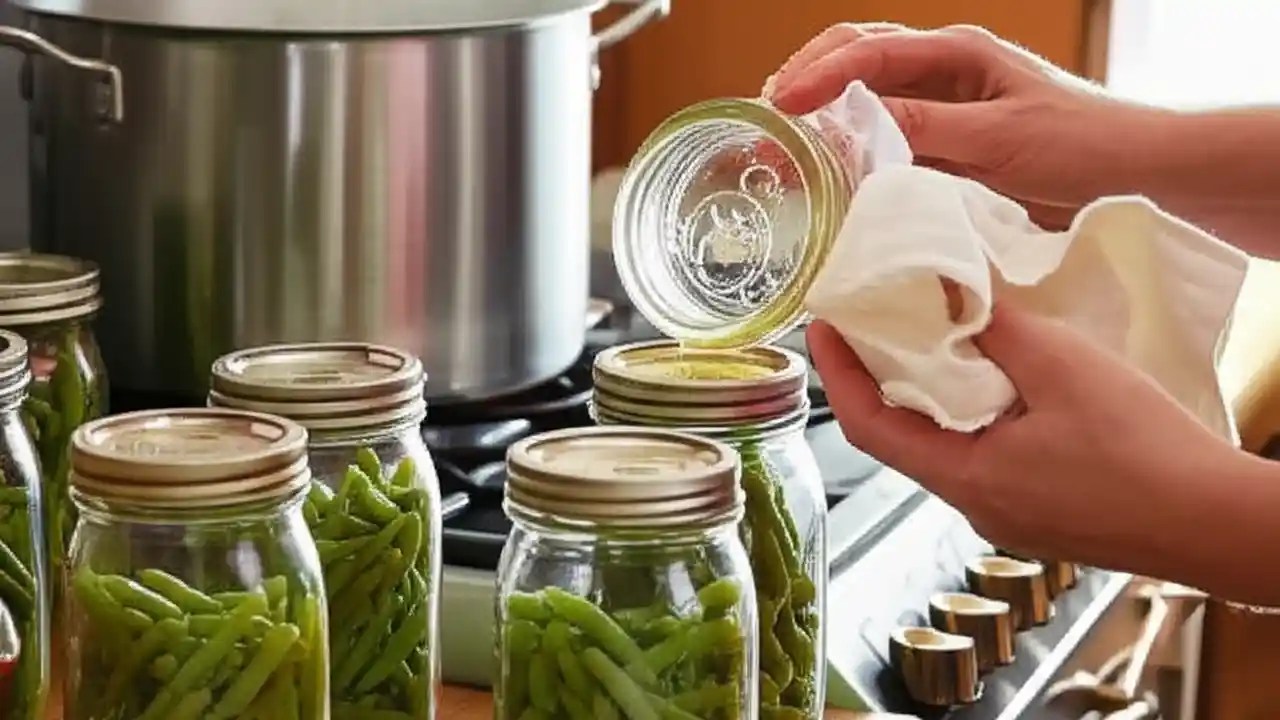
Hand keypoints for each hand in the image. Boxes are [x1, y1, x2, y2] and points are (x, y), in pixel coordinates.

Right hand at [766, 24, 1170, 228]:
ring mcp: (946, 106)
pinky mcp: (949, 144)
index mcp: (958, 53)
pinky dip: (853, 149)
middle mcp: (945, 72)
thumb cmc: (1084, 145)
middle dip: (807, 78)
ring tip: (783, 139)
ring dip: (823, 113)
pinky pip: (889, 138)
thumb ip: (928, 126)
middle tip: (765, 115)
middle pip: (856, 57)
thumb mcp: (1001, 137)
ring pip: (867, 96)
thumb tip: (856, 122)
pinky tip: (831, 170)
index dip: (816, 75)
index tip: (777, 104)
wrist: (1138, 175)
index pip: (868, 52)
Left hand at [805, 306, 1244, 578]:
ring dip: (935, 395)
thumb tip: (954, 289)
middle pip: (904, 436)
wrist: (1216, 524)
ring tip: (935, 337)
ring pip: (948, 447)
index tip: (823, 324)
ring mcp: (1007, 517)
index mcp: (963, 479)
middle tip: (878, 320)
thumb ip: (1001, 329)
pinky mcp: (1039, 516)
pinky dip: (975, 416)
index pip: (867, 425)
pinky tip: (999, 382)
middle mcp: (973, 506)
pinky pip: (986, 459)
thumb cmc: (1144, 453)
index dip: (837, 373)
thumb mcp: (1064, 371)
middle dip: (884, 377)